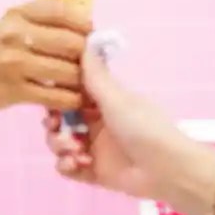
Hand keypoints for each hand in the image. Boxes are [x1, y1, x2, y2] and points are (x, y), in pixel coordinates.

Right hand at [0, 0, 91, 111]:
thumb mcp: (10, 25)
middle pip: (71, 43)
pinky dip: (70, 99)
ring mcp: (16, 64)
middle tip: (89, 63)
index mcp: (17, 14)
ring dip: (80, 80)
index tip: (90, 33)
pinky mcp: (16, 91)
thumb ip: (42, 22)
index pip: (62, 11)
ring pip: (67, 71)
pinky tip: (72, 98)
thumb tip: (85, 27)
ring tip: (82, 82)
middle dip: (85, 55)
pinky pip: (56, 96)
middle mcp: (16, 35)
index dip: (83, 23)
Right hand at [45, 47, 214, 201]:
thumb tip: (85, 42)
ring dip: (60, 146)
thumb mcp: (117, 98)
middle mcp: (96, 124)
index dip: (56, 96)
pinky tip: (76, 163)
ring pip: (61, 144)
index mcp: (103, 103)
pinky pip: (68, 168)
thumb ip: (95, 75)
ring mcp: (94, 149)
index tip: (49, 96)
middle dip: (53, 125)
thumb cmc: (143, 127)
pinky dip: (66, 165)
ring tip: (74, 151)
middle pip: (61, 121)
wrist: (165, 168)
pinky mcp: (93, 172)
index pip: (70, 95)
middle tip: (56, 127)